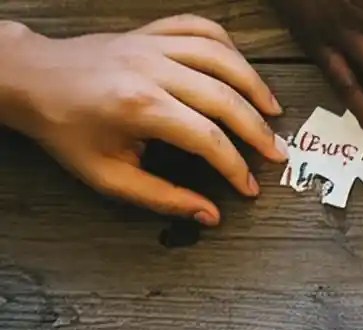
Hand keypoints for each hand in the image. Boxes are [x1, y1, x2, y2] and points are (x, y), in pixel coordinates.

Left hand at [0, 17, 285, 225]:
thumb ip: (161, 197)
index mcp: (139, 107)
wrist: (30, 79)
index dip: (236, 167)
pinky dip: (229, 47)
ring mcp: (152, 45)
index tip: (249, 188)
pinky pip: (201, 29)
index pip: (208, 139)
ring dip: (255, 85)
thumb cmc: (66, 130)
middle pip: (225, 98)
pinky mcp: (151, 31)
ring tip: (274, 111)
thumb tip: (210, 215)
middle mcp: (152, 69)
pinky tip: (242, 70)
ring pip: (222, 57)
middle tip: (278, 154)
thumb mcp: (108, 176)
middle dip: (258, 130)